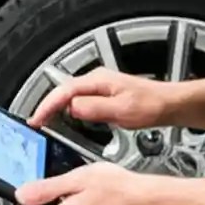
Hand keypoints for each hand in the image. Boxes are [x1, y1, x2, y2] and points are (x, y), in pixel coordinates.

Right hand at [28, 68, 171, 129]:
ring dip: (56, 109)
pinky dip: (68, 111)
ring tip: (45, 123)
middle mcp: (97, 81)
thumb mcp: (122, 110)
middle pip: (63, 92)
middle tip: (36, 124)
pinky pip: (79, 102)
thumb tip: (73, 108)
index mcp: (98, 81)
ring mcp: (100, 88)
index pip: (64, 91)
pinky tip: (67, 120)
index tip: (37, 119)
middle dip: (47, 107)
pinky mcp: (104, 96)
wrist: (168, 104)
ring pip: (70, 97)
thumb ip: (95, 108)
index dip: (47, 105)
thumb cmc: (151, 105)